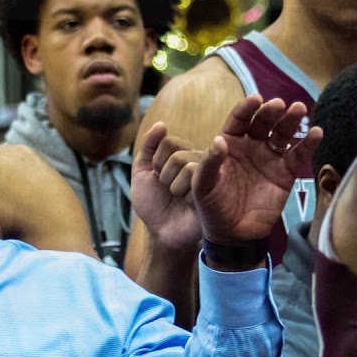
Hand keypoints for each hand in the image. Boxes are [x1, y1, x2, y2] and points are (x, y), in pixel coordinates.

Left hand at [130, 123, 203, 250]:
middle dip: (164, 176)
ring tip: (178, 198)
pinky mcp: (214, 190)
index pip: (169, 142)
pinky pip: (199, 181)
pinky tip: (188, 204)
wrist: (162, 232)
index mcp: (183, 154)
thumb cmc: (153, 204)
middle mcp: (198, 161)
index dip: (157, 162)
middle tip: (168, 190)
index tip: (157, 177)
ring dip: (174, 187)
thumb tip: (161, 124)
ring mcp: (208, 175)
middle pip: (177, 154)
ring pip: (188, 166)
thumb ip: (148, 148)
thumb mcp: (142, 173)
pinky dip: (185, 194)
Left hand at [191, 95, 322, 244]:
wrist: (233, 234)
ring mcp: (270, 158)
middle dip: (271, 112)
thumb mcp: (203, 185)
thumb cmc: (213, 207)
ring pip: (282, 134)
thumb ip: (209, 163)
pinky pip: (298, 155)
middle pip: (263, 122)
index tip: (256, 100)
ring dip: (291, 121)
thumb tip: (220, 140)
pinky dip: (308, 143)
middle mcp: (251, 146)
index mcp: (230, 143)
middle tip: (280, 105)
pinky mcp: (286, 173)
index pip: (240, 120)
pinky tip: (316, 132)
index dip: (247, 109)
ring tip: (299, 109)